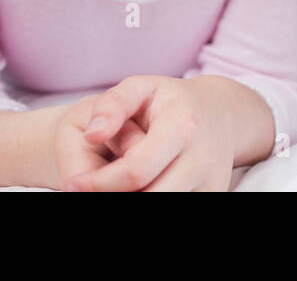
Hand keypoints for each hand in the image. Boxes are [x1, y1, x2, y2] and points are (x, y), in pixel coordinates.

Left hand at [62, 76, 236, 191]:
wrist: (223, 113)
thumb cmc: (171, 101)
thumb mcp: (141, 87)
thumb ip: (112, 105)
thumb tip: (91, 135)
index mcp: (182, 127)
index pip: (134, 171)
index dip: (98, 184)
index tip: (74, 183)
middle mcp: (202, 158)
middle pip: (150, 198)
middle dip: (114, 198)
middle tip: (91, 190)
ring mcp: (212, 182)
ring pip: (165, 208)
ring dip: (132, 201)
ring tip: (116, 187)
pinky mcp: (215, 194)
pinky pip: (179, 209)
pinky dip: (153, 200)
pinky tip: (138, 188)